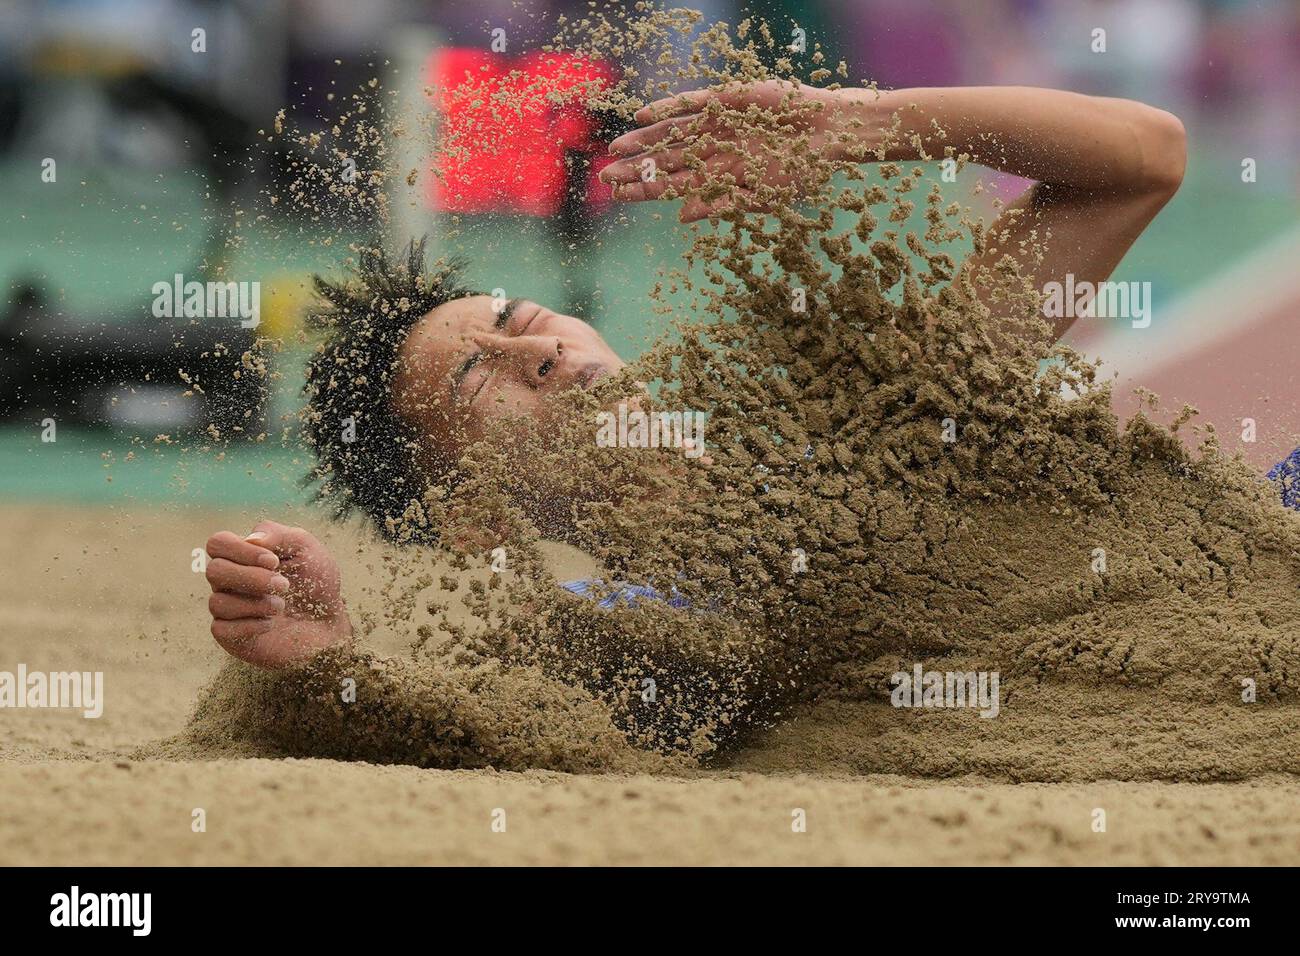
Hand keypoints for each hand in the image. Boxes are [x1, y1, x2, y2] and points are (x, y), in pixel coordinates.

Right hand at [204, 520, 352, 668]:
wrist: (328, 625)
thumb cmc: (315, 583)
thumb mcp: (306, 550)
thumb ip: (279, 535)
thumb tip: (251, 539)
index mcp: (241, 556)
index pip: (218, 543)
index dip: (241, 550)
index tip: (274, 561)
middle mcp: (228, 582)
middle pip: (214, 571)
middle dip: (252, 577)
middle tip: (284, 585)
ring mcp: (227, 610)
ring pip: (217, 602)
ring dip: (257, 603)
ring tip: (281, 606)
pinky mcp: (230, 637)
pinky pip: (221, 629)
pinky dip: (251, 625)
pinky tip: (271, 624)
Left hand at [599, 80, 862, 220]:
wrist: (826, 134)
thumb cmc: (799, 172)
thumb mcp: (761, 197)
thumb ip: (721, 204)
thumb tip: (682, 216)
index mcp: (716, 177)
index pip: (670, 186)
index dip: (643, 190)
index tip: (617, 196)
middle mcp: (710, 151)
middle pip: (663, 161)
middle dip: (634, 168)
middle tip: (603, 175)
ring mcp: (716, 125)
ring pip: (670, 134)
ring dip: (643, 141)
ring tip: (615, 147)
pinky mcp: (726, 101)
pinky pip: (690, 105)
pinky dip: (667, 108)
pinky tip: (644, 115)